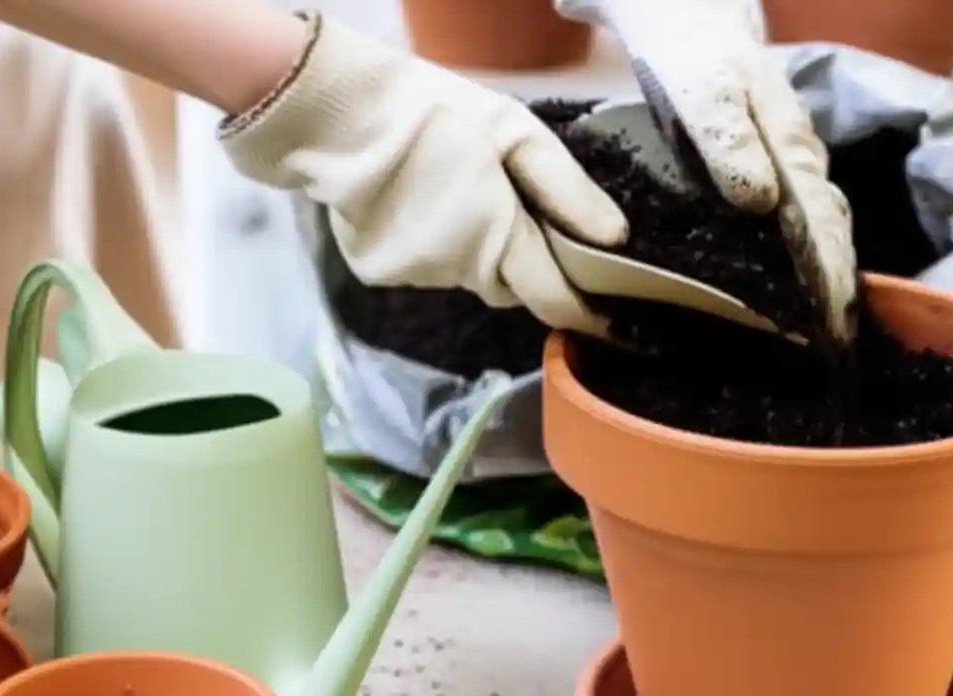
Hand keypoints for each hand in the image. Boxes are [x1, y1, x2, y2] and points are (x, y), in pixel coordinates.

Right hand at [221, 13, 627, 335]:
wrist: (337, 119)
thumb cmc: (436, 116)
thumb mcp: (517, 134)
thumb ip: (567, 190)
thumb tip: (616, 239)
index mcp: (501, 238)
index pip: (554, 299)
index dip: (584, 314)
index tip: (607, 322)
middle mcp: (460, 271)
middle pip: (509, 286)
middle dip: (522, 264)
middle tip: (514, 215)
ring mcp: (416, 276)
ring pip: (464, 274)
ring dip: (472, 249)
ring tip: (452, 193)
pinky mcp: (379, 275)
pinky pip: (423, 268)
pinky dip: (429, 244)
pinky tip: (412, 202)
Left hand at [558, 0, 857, 342]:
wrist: (690, 25)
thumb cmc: (692, 60)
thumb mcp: (701, 94)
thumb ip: (727, 141)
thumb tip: (761, 201)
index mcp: (792, 148)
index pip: (823, 224)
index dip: (831, 276)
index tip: (835, 326)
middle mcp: (803, 162)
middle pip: (832, 234)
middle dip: (839, 293)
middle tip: (838, 353)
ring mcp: (794, 167)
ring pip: (822, 229)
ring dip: (826, 281)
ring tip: (825, 337)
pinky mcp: (778, 173)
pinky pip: (802, 222)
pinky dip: (806, 259)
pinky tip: (795, 292)